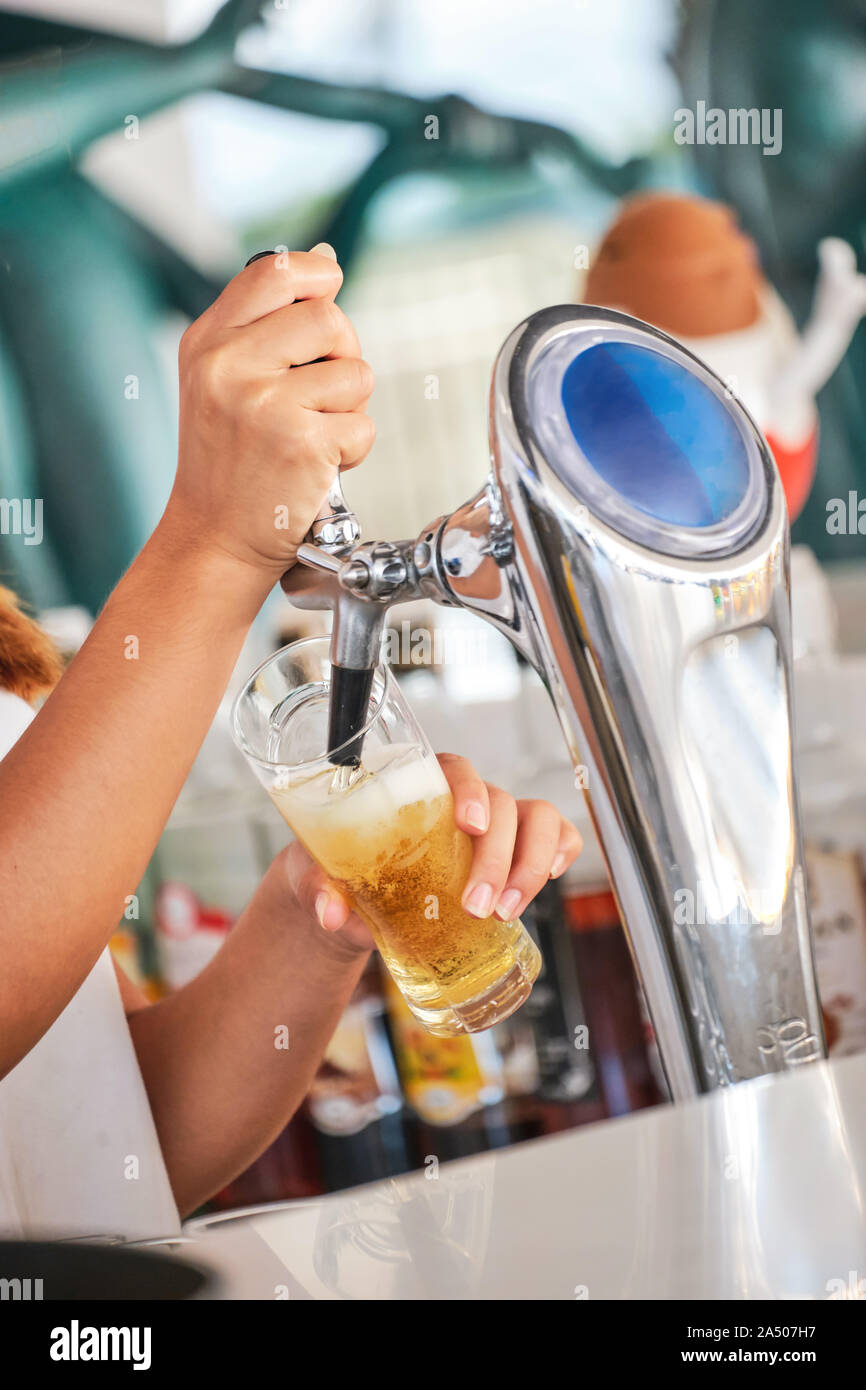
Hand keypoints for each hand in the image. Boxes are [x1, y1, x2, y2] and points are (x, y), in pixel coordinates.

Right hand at [167, 244, 374, 579]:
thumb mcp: (219, 379)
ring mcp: (266, 405)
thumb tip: (325, 262)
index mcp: (208, 342)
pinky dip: (352, 451)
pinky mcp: (303, 444)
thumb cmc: (227, 462)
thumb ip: (265, 322)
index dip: (317, 275)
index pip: (274, 272)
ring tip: (311, 434)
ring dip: (348, 409)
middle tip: (320, 393)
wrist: (214, 538)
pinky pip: (363, 426)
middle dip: (342, 354)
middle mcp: (230, 367)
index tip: (328, 294)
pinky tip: (316, 465)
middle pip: (329, 318)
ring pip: (355, 374)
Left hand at [280, 752, 582, 955]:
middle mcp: (463, 802)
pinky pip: (557, 838)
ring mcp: (496, 825)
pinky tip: (550, 880)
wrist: (354, 905)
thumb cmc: (337, 873)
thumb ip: (319, 888)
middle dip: (497, 857)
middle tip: (477, 908)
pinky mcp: (516, 853)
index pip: (456, 768)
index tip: (467, 825)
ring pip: (537, 819)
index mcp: (418, 790)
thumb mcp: (317, 877)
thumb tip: (330, 911)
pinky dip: (562, 853)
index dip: (470, 790)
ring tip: (508, 910)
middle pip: (500, 804)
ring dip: (532, 863)